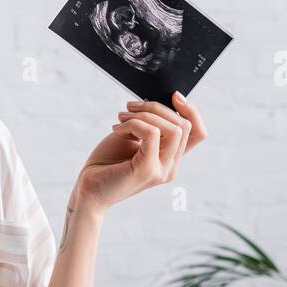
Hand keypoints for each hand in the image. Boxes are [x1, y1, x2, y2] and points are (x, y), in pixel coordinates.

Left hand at [74, 90, 207, 214]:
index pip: (198, 133)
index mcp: (170, 159)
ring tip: (121, 117)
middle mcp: (170, 167)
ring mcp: (161, 171)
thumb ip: (150, 125)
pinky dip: (133, 124)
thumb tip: (158, 103)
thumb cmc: (107, 163)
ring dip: (145, 114)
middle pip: (184, 125)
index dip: (191, 111)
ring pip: (173, 129)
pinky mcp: (147, 170)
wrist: (88, 190)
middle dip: (156, 107)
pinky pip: (151, 133)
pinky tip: (116, 129)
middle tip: (130, 107)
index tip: (173, 96)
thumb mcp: (132, 137)